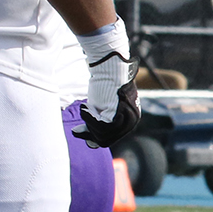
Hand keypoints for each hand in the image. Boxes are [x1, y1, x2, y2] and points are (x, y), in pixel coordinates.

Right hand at [75, 22, 141, 148]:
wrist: (110, 68)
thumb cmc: (104, 85)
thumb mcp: (101, 108)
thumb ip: (97, 124)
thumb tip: (89, 143)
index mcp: (129, 121)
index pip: (110, 138)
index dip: (93, 135)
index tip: (80, 129)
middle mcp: (131, 121)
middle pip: (106, 140)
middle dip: (89, 132)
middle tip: (80, 122)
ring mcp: (127, 118)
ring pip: (102, 135)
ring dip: (89, 124)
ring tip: (85, 109)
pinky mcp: (120, 113)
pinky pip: (100, 127)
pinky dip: (89, 119)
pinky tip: (85, 107)